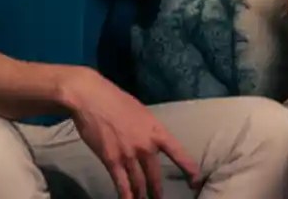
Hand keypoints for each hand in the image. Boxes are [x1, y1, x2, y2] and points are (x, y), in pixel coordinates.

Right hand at [65, 68, 200, 198]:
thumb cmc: (116, 100)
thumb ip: (149, 130)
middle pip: (155, 176)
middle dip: (158, 192)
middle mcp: (146, 146)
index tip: (195, 182)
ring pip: (139, 183)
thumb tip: (152, 142)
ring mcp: (129, 154)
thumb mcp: (142, 112)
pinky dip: (126, 196)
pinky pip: (121, 184)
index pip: (178, 153)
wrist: (92, 98)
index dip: (189, 170)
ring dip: (142, 196)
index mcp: (156, 131)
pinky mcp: (111, 160)